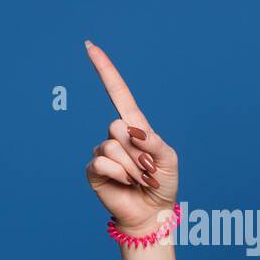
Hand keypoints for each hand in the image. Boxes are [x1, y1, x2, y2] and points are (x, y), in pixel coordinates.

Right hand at [83, 41, 179, 235]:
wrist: (152, 212)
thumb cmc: (163, 184)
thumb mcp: (169, 159)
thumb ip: (154, 141)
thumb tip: (131, 130)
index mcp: (135, 126)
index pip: (118, 93)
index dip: (105, 70)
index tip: (90, 46)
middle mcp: (116, 136)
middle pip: (117, 125)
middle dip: (138, 151)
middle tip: (148, 169)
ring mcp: (103, 152)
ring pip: (112, 147)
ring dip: (132, 167)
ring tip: (139, 179)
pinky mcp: (94, 170)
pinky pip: (103, 163)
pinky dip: (119, 175)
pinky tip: (125, 184)